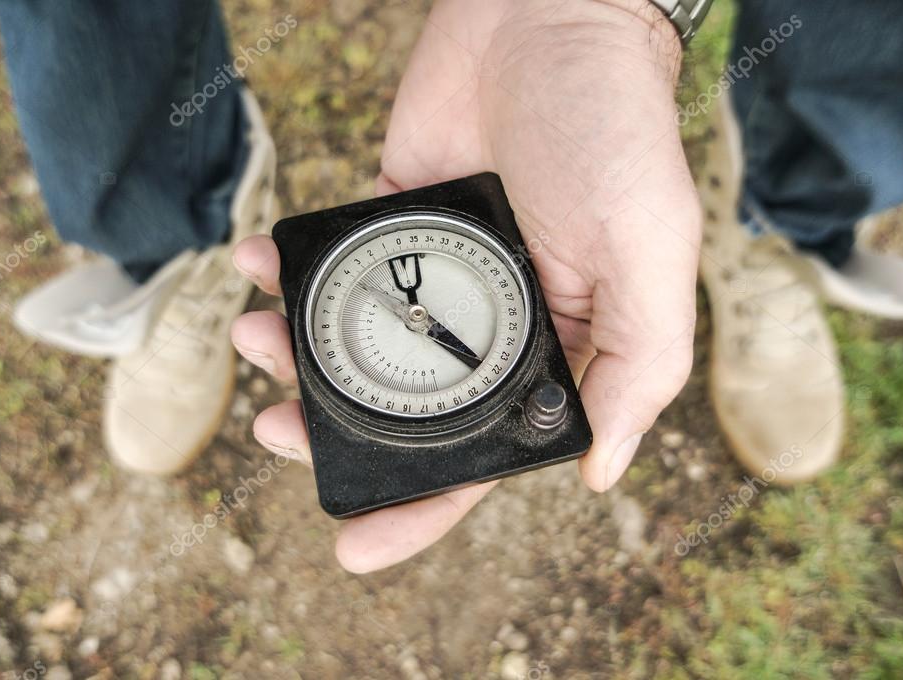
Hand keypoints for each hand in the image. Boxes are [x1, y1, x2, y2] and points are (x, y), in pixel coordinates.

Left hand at [232, 0, 699, 571]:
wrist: (548, 14)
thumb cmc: (613, 133)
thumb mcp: (647, 257)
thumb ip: (635, 370)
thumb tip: (593, 474)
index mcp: (554, 350)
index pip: (484, 454)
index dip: (422, 509)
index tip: (352, 545)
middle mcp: (492, 325)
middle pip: (402, 411)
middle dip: (335, 435)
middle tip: (279, 433)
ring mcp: (435, 275)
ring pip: (353, 347)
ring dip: (294, 357)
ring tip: (255, 341)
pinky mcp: (391, 221)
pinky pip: (329, 266)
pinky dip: (285, 273)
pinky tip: (256, 268)